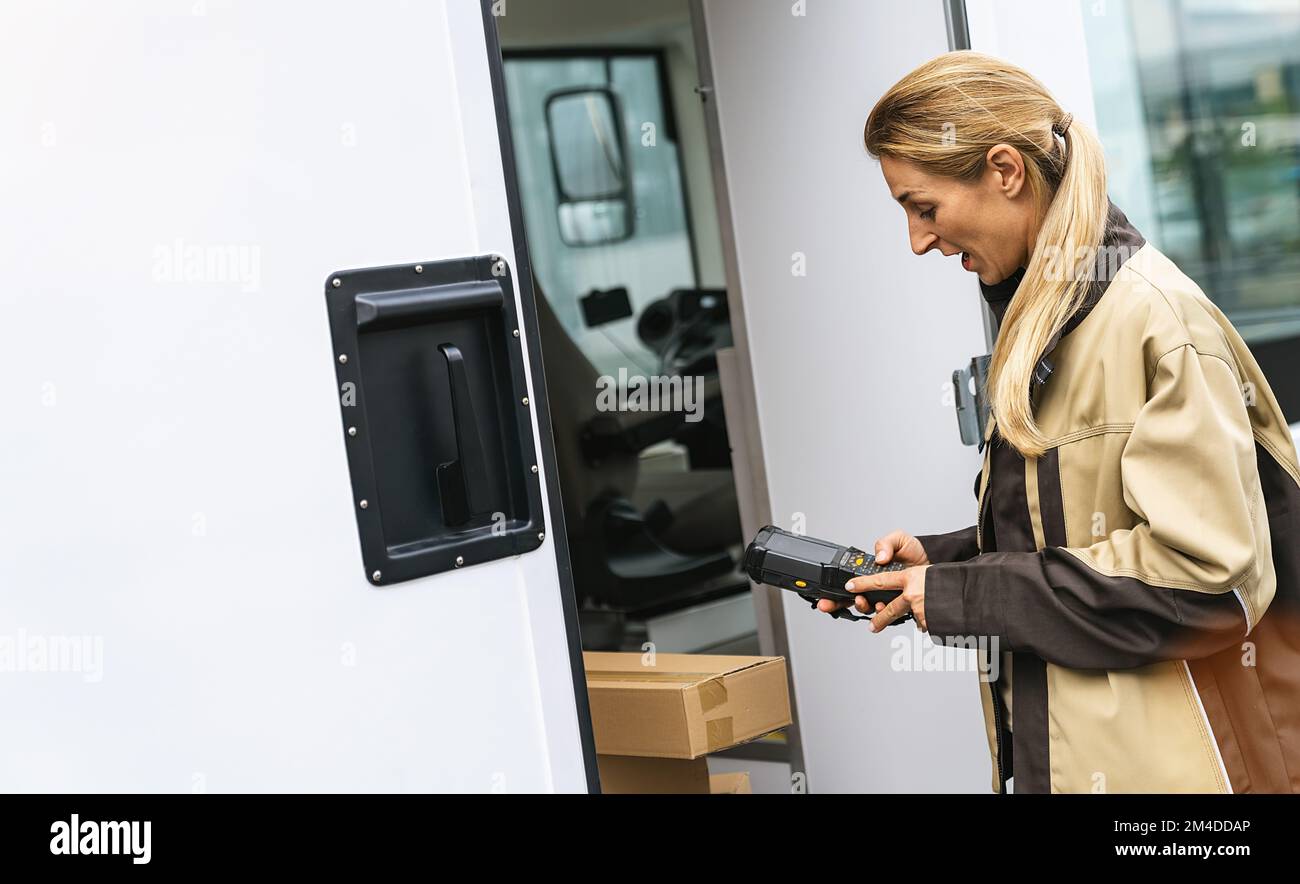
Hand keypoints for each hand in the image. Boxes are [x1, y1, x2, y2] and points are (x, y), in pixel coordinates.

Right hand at [815, 529, 931, 629]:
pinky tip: (883, 608)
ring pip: (868, 608)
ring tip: (865, 602)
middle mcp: (877, 587)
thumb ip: (885, 544)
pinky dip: (883, 614)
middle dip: (838, 604)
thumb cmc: (916, 551)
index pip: (849, 582)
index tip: (826, 597)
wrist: (936, 561)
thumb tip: (879, 558)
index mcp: (871, 572)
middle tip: (834, 604)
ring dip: (862, 607)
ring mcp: (888, 597)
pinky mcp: (901, 606)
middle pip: (851, 599)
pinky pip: (889, 615)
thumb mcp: (898, 540)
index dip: (834, 592)